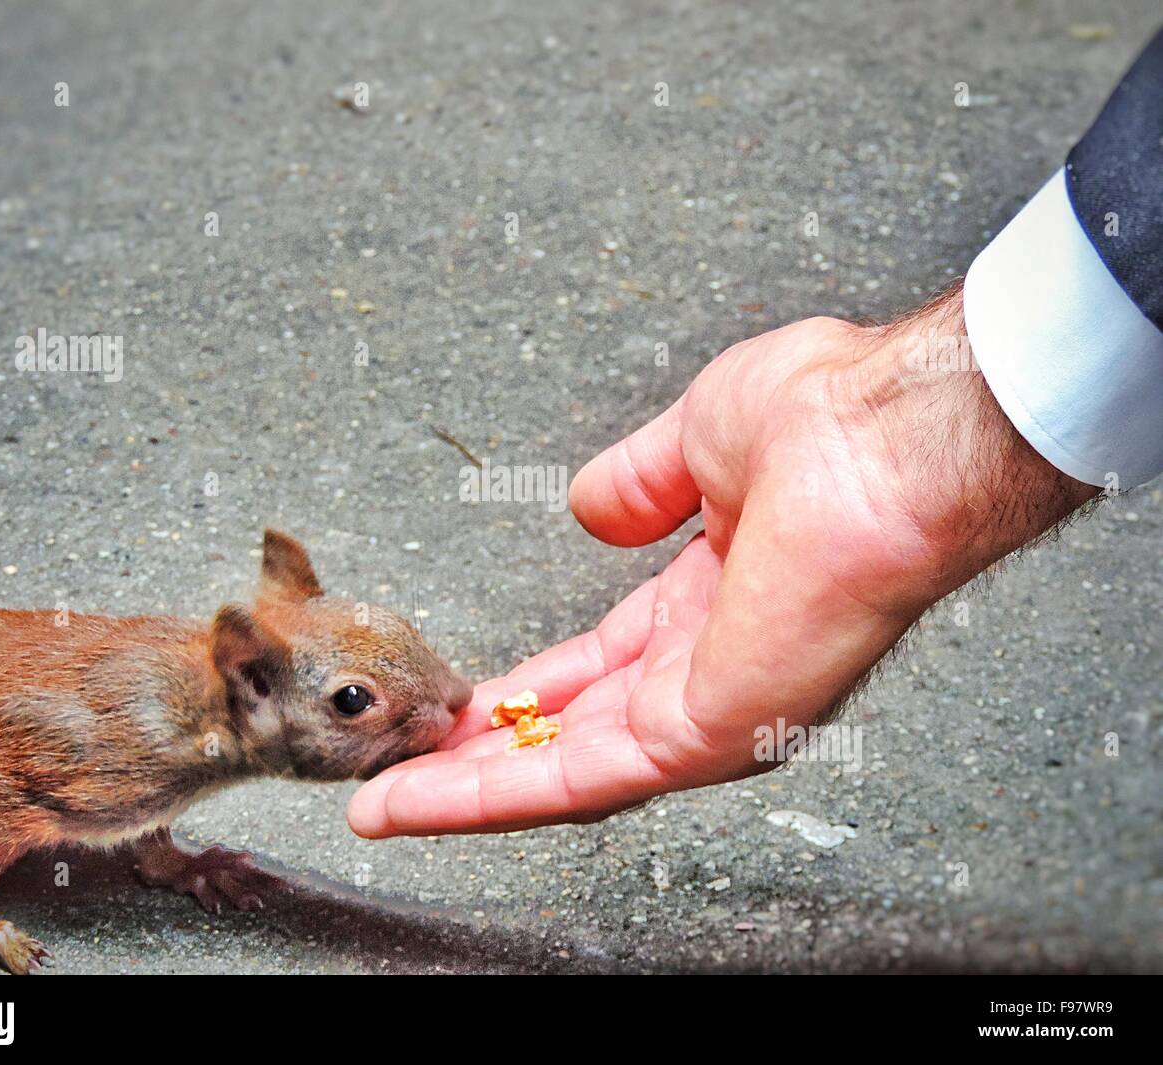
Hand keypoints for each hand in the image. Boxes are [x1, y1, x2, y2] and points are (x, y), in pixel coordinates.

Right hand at [348, 286, 1098, 836]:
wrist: (891, 437)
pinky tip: (430, 799)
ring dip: (469, 792)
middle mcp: (707, 667)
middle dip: (477, 761)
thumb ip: (640, 483)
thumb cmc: (833, 421)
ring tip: (388, 805)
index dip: (520, 691)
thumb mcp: (701, 438)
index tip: (457, 706)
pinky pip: (583, 778)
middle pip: (568, 735)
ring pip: (564, 773)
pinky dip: (495, 794)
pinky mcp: (709, 731)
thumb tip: (595, 508)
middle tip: (398, 780)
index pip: (591, 669)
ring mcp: (711, 708)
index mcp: (707, 603)